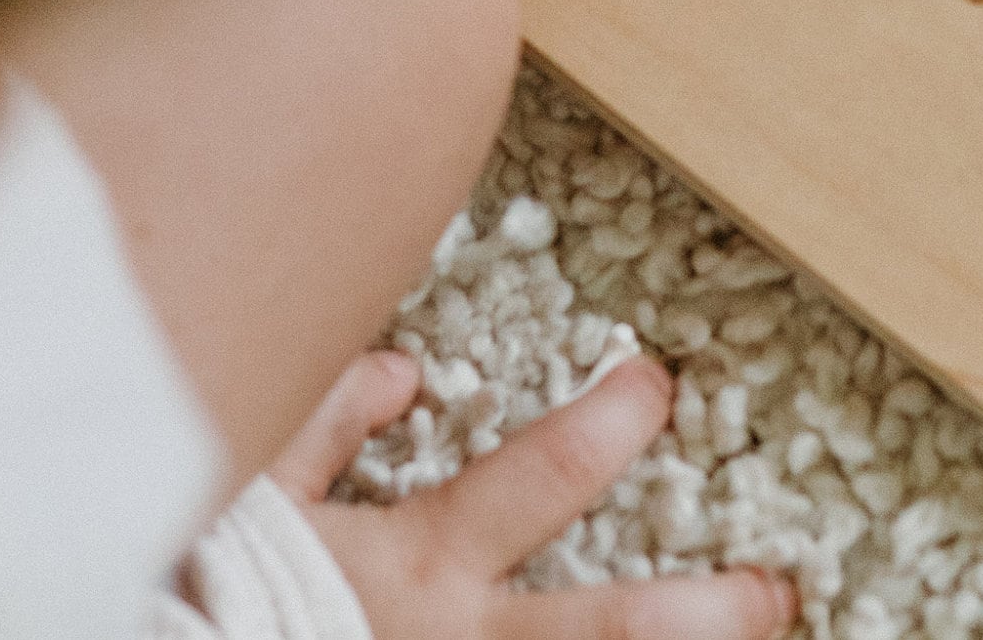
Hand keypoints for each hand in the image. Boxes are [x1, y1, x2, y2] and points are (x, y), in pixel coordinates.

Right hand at [279, 347, 800, 639]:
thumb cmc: (204, 586)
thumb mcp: (251, 489)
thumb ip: (326, 423)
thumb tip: (404, 370)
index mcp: (420, 566)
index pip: (547, 477)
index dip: (616, 424)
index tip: (659, 386)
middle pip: (614, 631)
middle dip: (711, 612)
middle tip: (777, 592)